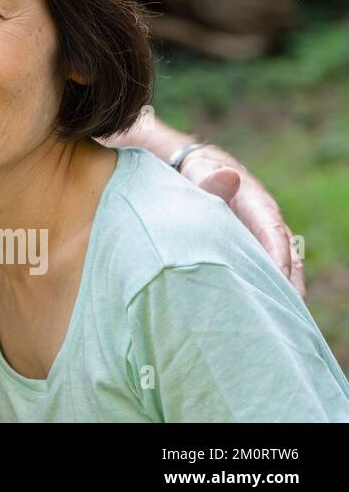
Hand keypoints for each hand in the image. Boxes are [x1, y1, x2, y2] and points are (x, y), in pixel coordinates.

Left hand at [180, 147, 305, 298]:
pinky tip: (262, 312)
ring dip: (281, 290)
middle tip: (290, 309)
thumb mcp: (202, 173)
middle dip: (289, 281)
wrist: (201, 172)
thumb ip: (212, 179)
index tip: (279, 274)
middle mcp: (266, 223)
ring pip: (279, 267)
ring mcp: (261, 238)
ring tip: (281, 319)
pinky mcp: (252, 249)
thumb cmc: (201, 174)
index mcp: (257, 204)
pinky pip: (264, 270)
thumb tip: (230, 176)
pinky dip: (267, 289)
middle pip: (286, 254)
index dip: (278, 253)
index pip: (273, 230)